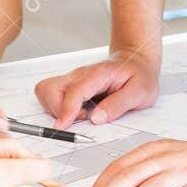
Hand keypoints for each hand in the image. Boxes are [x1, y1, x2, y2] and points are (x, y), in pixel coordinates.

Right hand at [34, 50, 159, 128]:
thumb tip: (96, 119)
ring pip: (46, 91)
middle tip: (80, 118)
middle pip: (50, 88)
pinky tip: (75, 111)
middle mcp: (80, 74)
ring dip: (54, 108)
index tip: (63, 126)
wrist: (135, 60)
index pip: (74, 91)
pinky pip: (50, 94)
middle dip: (57, 110)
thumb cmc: (139, 75)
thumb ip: (118, 105)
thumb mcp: (140, 92)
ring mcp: (73, 79)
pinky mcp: (70, 85)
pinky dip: (55, 107)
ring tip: (78, 115)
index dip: (66, 110)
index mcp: (98, 74)